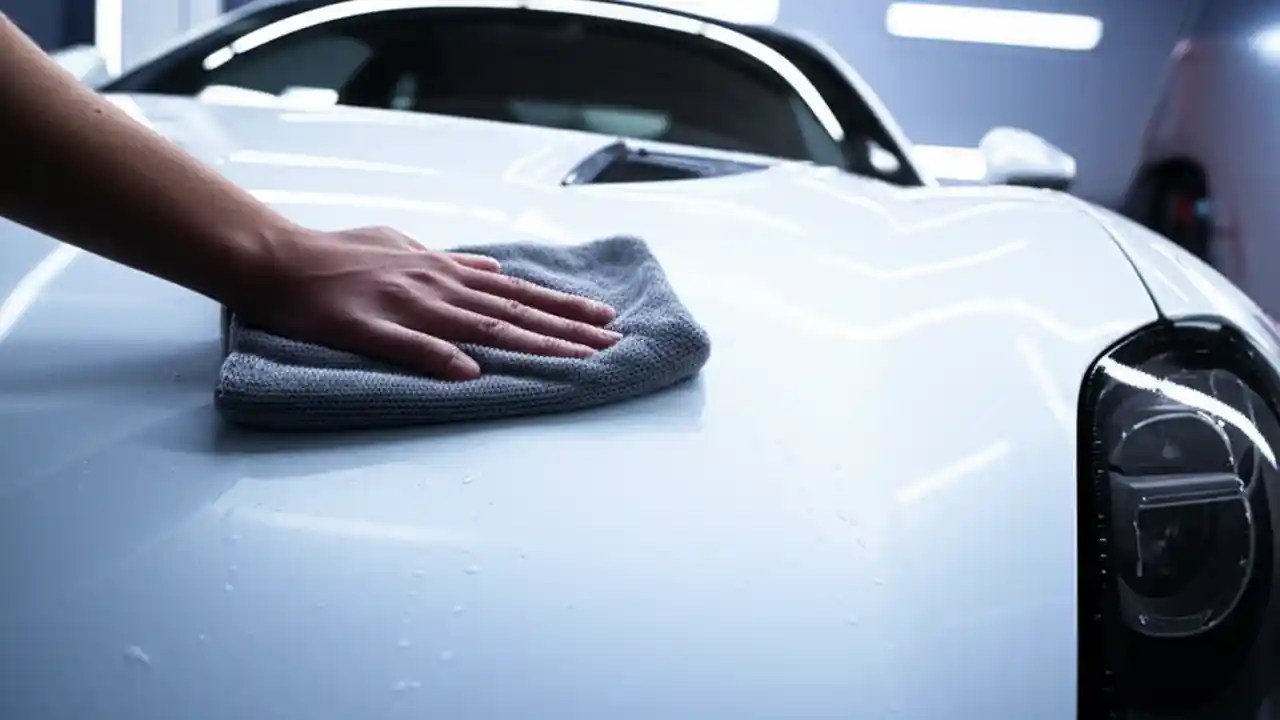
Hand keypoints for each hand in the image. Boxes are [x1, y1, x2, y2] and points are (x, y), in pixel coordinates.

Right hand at [232, 226, 619, 379]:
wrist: (278, 258)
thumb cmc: (338, 252)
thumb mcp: (404, 244)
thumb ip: (452, 260)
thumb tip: (493, 268)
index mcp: (445, 271)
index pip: (517, 293)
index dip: (563, 307)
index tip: (605, 319)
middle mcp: (438, 286)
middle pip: (515, 312)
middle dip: (568, 330)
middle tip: (613, 344)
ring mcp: (406, 308)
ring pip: (481, 328)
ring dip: (532, 344)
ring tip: (575, 359)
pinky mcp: (369, 329)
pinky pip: (410, 347)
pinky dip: (442, 358)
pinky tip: (472, 375)